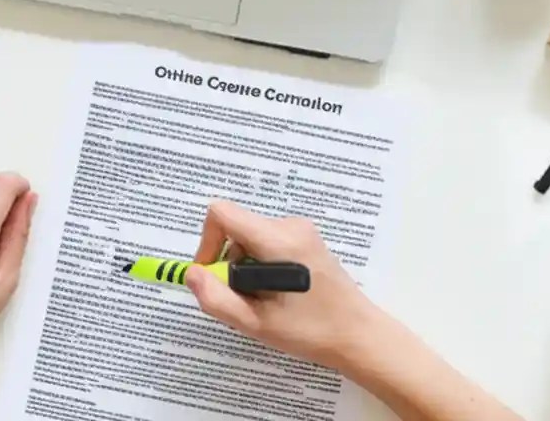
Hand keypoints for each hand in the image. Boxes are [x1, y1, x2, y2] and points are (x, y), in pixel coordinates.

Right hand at [185, 201, 381, 369]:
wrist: (358, 335)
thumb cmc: (311, 331)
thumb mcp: (256, 323)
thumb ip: (216, 298)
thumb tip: (191, 273)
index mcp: (278, 240)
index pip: (222, 214)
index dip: (207, 243)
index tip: (212, 275)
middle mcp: (290, 226)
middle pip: (236, 229)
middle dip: (229, 263)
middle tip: (244, 300)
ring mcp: (301, 230)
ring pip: (250, 237)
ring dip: (245, 268)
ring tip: (265, 301)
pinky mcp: (306, 239)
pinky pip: (267, 242)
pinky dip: (260, 266)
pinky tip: (277, 295)